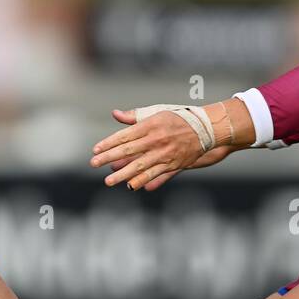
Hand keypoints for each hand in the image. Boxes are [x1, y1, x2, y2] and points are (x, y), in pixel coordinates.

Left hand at [90, 107, 221, 190]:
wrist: (205, 129)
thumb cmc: (177, 118)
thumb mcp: (156, 112)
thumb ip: (135, 116)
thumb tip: (115, 114)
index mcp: (151, 125)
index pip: (125, 135)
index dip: (109, 143)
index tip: (95, 150)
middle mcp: (157, 139)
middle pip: (129, 150)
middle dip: (109, 158)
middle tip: (93, 164)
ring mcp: (165, 153)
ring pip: (140, 166)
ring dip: (123, 174)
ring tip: (108, 181)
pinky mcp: (173, 164)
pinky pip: (155, 174)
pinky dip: (143, 180)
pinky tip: (131, 185)